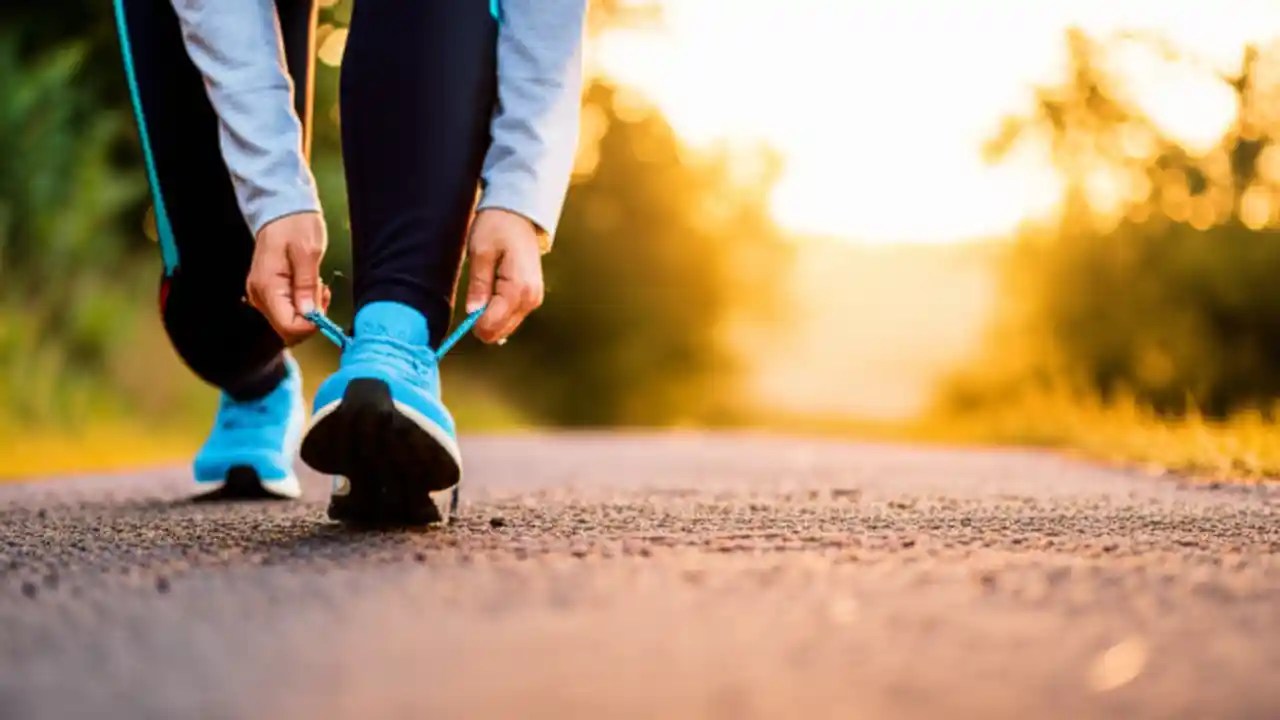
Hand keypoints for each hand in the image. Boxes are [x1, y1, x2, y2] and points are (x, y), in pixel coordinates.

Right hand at [245, 211, 329, 344]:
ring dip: (308, 311)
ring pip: (289, 322)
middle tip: (322, 293)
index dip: (310, 324)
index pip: (287, 326)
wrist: (282, 210)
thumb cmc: (295, 226)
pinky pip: (287, 310)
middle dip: (310, 318)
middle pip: (287, 329)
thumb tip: (308, 312)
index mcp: (267, 286)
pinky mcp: (269, 292)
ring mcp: (263, 295)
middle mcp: (260, 295)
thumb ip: (307, 285)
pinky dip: (303, 304)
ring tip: (317, 286)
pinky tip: (310, 288)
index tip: (323, 305)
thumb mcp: (307, 253)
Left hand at [464, 208, 544, 343]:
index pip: (492, 324)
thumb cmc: (499, 227)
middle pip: (499, 331)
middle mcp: (530, 300)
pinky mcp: (531, 298)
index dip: (472, 322)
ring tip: (484, 288)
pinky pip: (511, 317)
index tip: (464, 305)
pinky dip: (497, 312)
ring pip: (505, 327)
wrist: (519, 213)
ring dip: (489, 316)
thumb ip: (478, 285)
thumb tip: (472, 312)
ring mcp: (533, 300)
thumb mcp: (481, 252)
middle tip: (472, 295)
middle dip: (481, 320)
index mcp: (518, 290)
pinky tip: (491, 292)